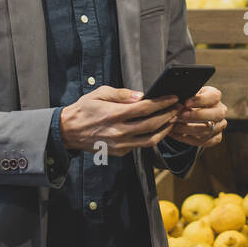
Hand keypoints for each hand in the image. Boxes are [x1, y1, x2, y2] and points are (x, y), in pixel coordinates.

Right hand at [59, 86, 180, 155]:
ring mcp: (120, 144)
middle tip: (179, 108)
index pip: (145, 108)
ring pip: (150, 139)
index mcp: (114, 114)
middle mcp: (119, 131)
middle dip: (169, 115)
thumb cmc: (84, 109)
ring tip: (173, 120)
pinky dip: (153, 137)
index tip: (173, 98)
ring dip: (165, 129)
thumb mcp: (100, 94)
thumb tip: (141, 96)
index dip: (162, 103)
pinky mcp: (120, 152)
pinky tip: (159, 129)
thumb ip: (122, 94)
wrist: (68, 131)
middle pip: (152, 124)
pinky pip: (141, 145)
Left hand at [166, 85, 226, 147]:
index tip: (186, 103)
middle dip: (198, 115)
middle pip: (217, 115)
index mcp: (215, 97)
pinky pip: (202, 141)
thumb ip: (185, 97)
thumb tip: (178, 104)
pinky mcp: (215, 138)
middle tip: (182, 115)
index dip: (201, 100)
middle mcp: (220, 111)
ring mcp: (219, 126)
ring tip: (174, 126)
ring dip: (188, 128)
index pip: (214, 97)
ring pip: (208, 130)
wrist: (188, 113)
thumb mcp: (186, 94)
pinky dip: (185, 138)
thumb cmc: (187, 100)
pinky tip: (174, 133)